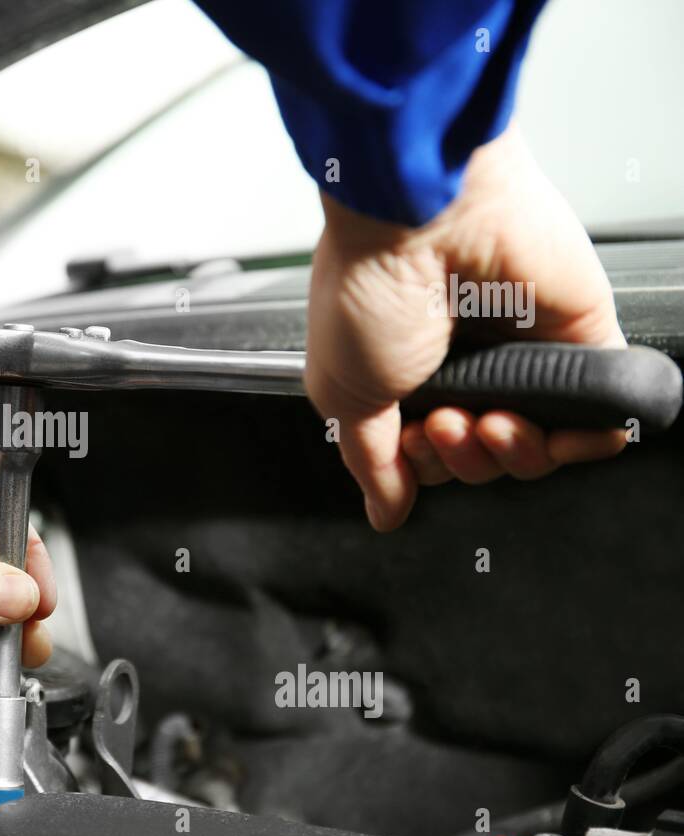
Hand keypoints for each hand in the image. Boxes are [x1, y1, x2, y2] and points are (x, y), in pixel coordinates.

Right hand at [305, 125, 626, 530]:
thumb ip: (370, 461)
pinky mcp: (577, 339)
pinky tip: (563, 438)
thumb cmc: (368, 285)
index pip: (428, 456)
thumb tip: (383, 510)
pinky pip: (599, 412)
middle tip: (445, 423)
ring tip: (488, 419)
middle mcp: (464, 366)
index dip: (424, 466)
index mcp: (404, 377)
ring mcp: (521, 354)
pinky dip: (589, 439)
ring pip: (536, 446)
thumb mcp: (343, 396)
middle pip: (481, 458)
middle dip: (463, 460)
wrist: (424, 219)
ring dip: (513, 454)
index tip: (411, 442)